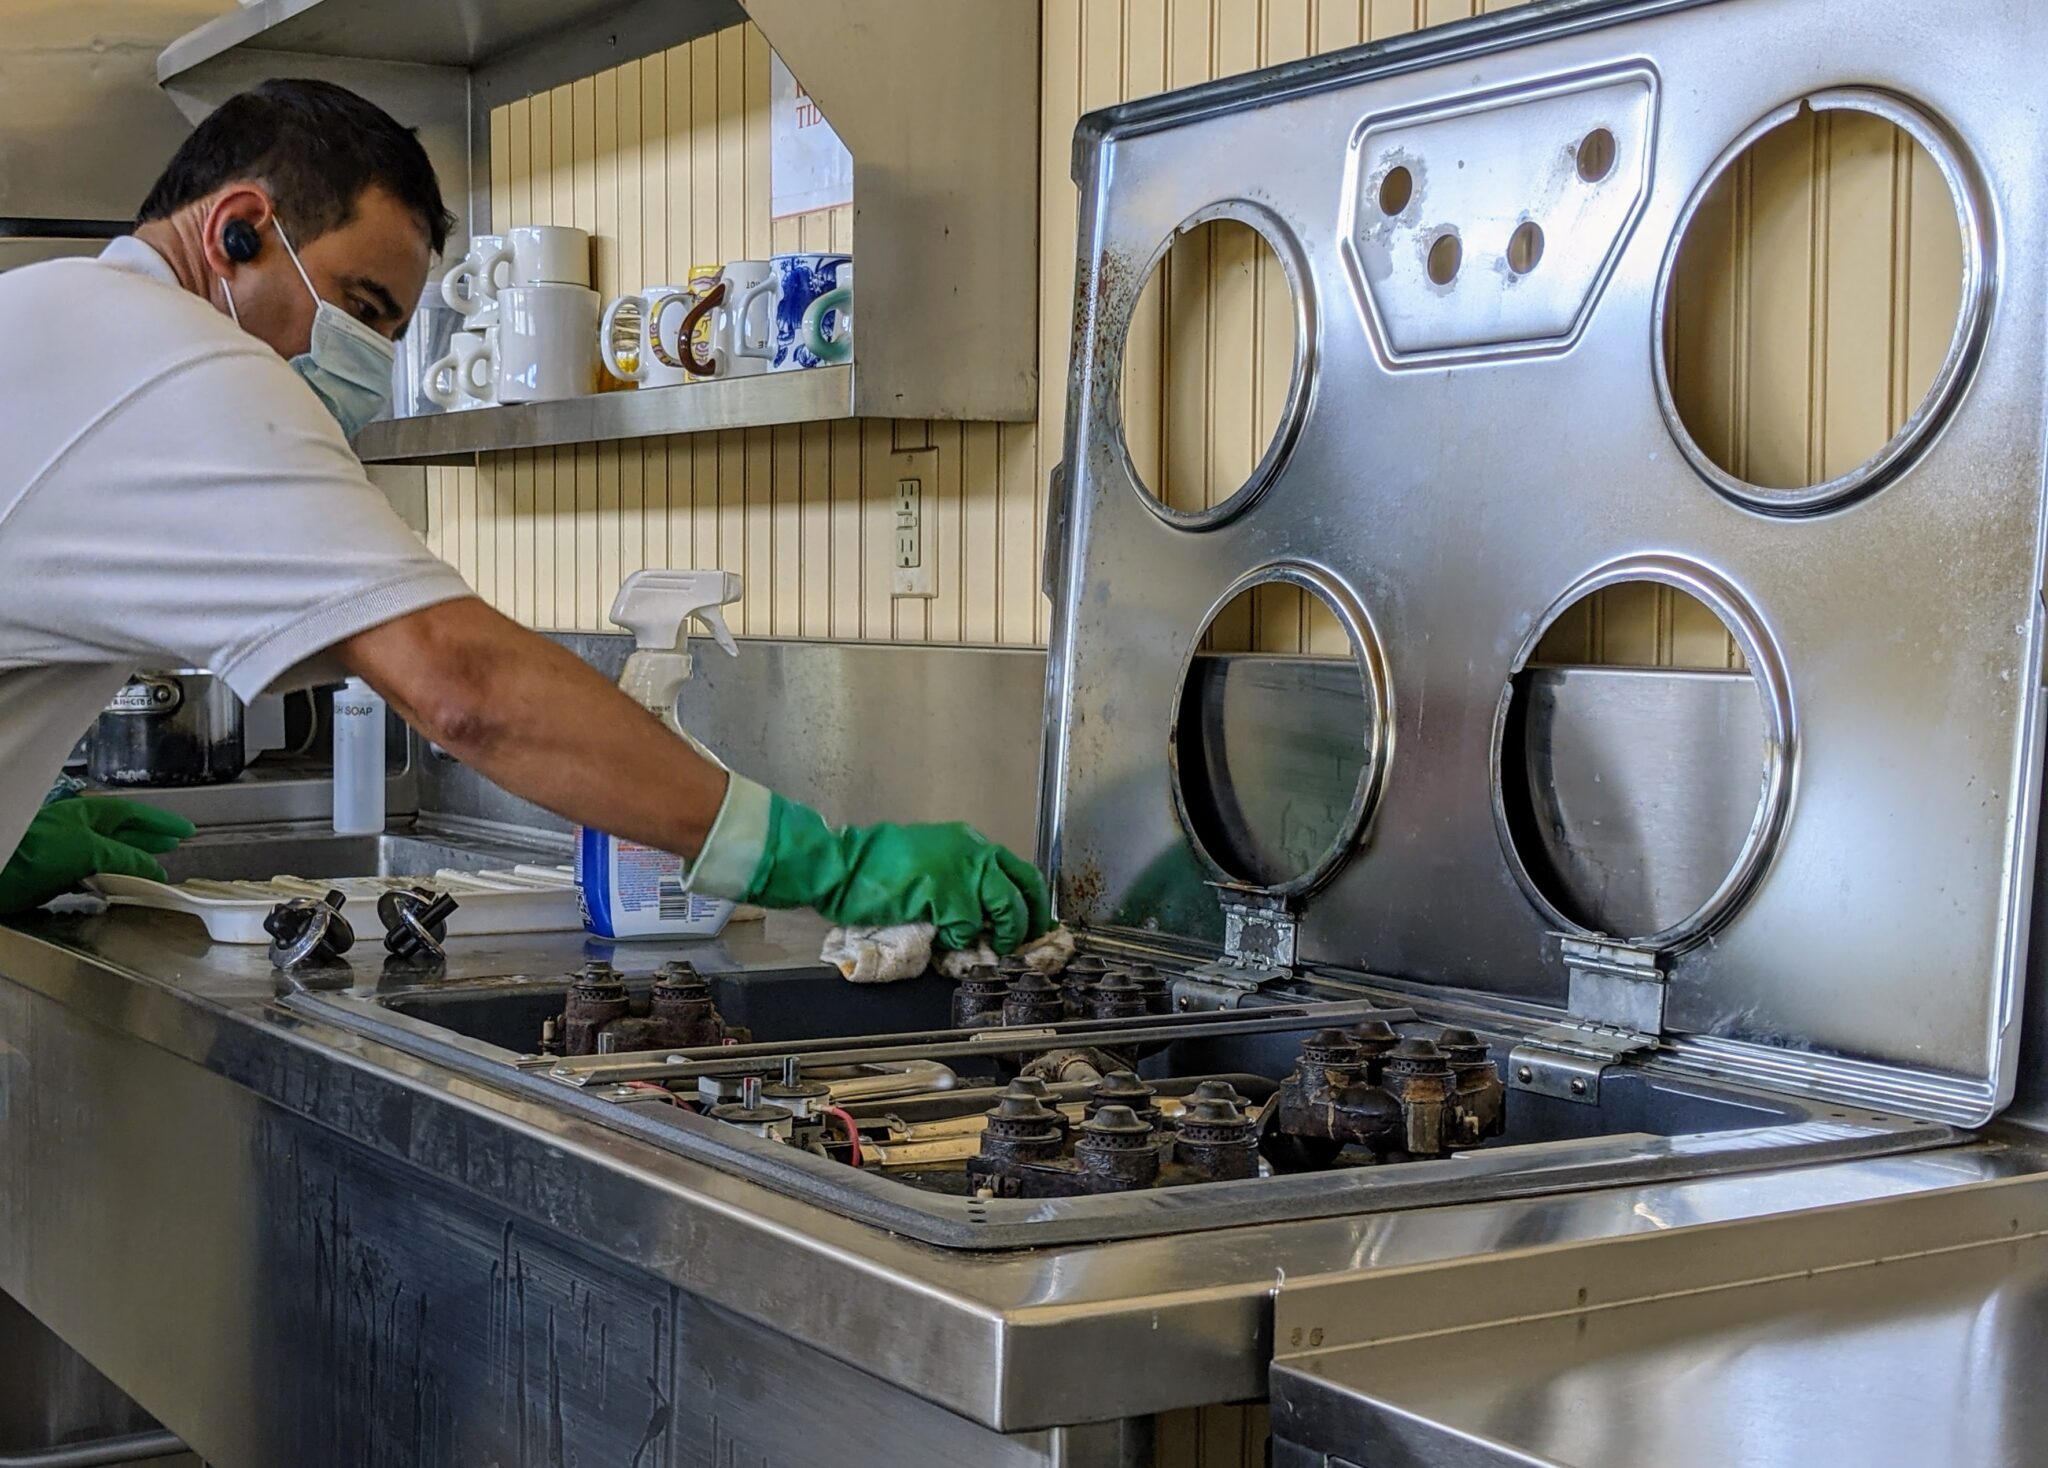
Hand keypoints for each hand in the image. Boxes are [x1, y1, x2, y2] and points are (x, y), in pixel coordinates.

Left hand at [0, 797, 195, 914]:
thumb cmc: (40, 850)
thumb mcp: (89, 849)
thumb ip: (126, 857)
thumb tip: (157, 870)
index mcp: (88, 814)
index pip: (133, 813)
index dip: (161, 822)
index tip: (187, 830)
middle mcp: (81, 830)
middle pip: (124, 832)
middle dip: (150, 839)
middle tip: (176, 846)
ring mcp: (69, 853)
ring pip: (111, 855)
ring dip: (135, 862)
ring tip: (159, 868)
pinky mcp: (60, 876)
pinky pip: (97, 876)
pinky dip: (116, 881)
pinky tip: (126, 887)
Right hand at [691, 778, 1051, 951]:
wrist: (841, 865)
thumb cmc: (875, 868)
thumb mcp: (928, 863)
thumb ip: (958, 879)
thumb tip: (982, 912)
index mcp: (968, 843)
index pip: (1017, 870)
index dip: (1030, 900)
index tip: (1033, 923)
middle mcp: (973, 851)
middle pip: (1023, 886)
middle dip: (1030, 920)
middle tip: (1025, 944)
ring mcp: (962, 870)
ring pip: (1005, 907)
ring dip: (1003, 933)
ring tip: (993, 949)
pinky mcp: (945, 892)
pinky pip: (968, 924)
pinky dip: (960, 939)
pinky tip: (945, 940)